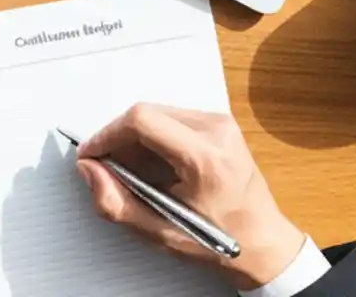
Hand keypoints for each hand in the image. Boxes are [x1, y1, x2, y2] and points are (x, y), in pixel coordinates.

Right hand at [76, 105, 303, 290]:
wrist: (264, 243)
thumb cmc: (223, 242)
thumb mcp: (161, 233)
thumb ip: (116, 203)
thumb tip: (91, 171)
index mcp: (205, 157)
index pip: (142, 121)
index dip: (107, 135)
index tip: (93, 154)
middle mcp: (217, 131)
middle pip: (147, 113)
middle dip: (119, 138)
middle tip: (109, 168)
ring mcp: (221, 124)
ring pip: (157, 113)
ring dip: (135, 139)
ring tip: (134, 173)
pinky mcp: (220, 125)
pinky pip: (172, 118)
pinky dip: (153, 138)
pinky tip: (154, 167)